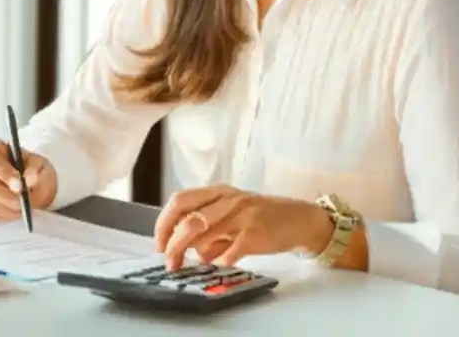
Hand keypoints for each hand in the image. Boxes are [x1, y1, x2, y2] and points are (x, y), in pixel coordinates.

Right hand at [0, 139, 57, 220]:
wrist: (24, 180)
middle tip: (23, 203)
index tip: (20, 186)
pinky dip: (0, 215)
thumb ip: (35, 170)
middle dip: (4, 196)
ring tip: (21, 208)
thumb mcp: (38, 164)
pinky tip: (12, 211)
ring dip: (4, 208)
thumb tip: (31, 180)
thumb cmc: (29, 168)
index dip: (3, 173)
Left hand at [153, 185, 333, 270]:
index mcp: (217, 192)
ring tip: (188, 265)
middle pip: (189, 218)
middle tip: (169, 260)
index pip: (180, 201)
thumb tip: (188, 249)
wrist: (298, 219)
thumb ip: (208, 228)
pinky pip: (231, 249)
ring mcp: (243, 215)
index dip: (164, 223)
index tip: (160, 243)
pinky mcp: (257, 233)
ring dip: (191, 253)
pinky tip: (218, 265)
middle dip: (173, 242)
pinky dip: (220, 259)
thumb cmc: (260, 218)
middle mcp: (228, 200)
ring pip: (205, 232)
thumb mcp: (231, 215)